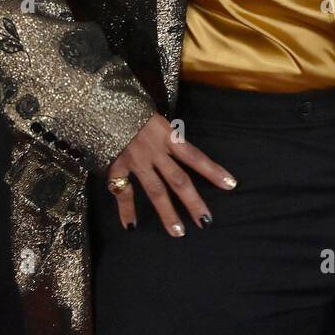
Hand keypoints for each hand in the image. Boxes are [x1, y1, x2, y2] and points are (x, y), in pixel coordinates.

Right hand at [106, 114, 236, 235]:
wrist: (103, 103)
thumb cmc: (134, 109)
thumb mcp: (157, 118)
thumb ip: (168, 136)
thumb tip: (183, 152)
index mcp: (168, 136)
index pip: (196, 157)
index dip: (213, 171)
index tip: (231, 185)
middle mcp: (155, 150)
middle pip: (179, 180)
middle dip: (193, 201)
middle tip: (206, 221)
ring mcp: (136, 160)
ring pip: (155, 190)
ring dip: (167, 212)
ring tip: (178, 232)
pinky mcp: (116, 165)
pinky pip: (122, 191)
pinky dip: (126, 209)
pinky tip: (131, 226)